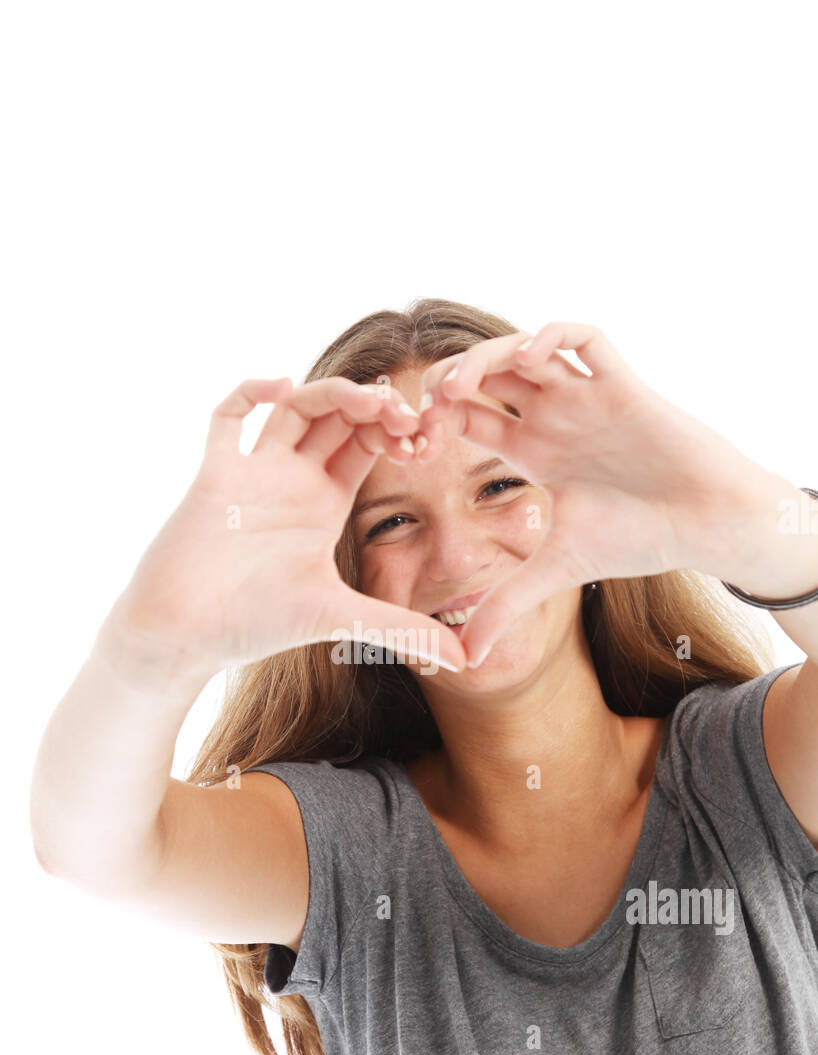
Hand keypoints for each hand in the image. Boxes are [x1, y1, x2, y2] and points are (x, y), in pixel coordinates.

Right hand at [104, 375, 466, 676]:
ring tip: (363, 396)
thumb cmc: (254, 626)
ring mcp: (252, 472)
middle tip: (403, 409)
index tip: (424, 438)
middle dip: (371, 404)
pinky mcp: (213, 474)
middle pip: (336, 417)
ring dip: (327, 392)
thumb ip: (401, 630)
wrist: (184, 638)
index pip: (367, 445)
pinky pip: (226, 417)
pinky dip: (248, 393)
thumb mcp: (339, 620)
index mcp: (324, 504)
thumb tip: (464, 660)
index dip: (397, 432)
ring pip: (292, 407)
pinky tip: (279, 386)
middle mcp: (291, 480)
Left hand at [417, 322, 771, 664]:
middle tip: (422, 411)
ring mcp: (585, 396)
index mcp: (532, 449)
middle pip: (487, 376)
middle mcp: (553, 416)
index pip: (469, 416)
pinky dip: (552, 334)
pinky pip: (584, 337)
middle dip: (448, 384)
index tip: (412, 447)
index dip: (435, 423)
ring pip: (524, 348)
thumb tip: (463, 658)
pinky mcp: (621, 384)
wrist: (704, 528)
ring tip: (457, 386)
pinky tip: (527, 359)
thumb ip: (505, 606)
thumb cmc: (638, 540)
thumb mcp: (554, 573)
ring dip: (485, 357)